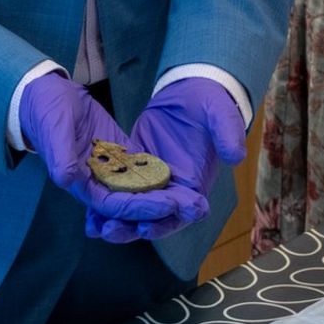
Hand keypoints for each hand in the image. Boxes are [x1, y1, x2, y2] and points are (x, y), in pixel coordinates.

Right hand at [18, 72, 192, 224]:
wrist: (47, 94)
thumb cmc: (45, 110)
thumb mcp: (53, 129)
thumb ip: (61, 155)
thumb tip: (69, 179)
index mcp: (81, 184)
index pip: (115, 206)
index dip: (141, 208)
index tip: (168, 205)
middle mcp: (99, 184)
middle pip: (133, 206)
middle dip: (161, 210)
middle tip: (190, 208)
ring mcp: (113, 172)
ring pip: (142, 193)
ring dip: (166, 200)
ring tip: (194, 203)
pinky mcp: (123, 158)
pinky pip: (145, 173)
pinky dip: (163, 181)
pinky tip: (187, 186)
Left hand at [107, 77, 245, 242]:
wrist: (191, 94)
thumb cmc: (210, 105)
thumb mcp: (221, 115)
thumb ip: (228, 134)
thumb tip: (236, 156)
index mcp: (197, 183)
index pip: (184, 212)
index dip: (167, 222)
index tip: (148, 227)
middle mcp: (175, 190)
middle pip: (154, 218)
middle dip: (133, 227)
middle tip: (113, 230)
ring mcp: (153, 183)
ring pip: (133, 210)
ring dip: (116, 221)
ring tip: (95, 228)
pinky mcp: (134, 171)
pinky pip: (118, 191)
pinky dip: (104, 204)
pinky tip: (87, 213)